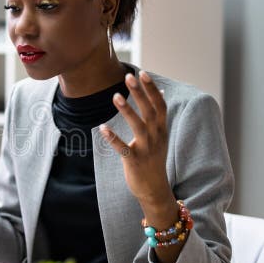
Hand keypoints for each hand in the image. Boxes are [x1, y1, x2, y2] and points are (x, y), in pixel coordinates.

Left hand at [99, 72, 173, 216]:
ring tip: (115, 96)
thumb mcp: (160, 135)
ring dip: (127, 111)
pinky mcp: (134, 161)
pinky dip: (113, 138)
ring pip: (138, 127)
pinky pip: (123, 148)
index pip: (160, 105)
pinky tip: (102, 128)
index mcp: (162, 129)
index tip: (143, 73)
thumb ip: (158, 115)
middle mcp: (156, 137)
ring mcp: (146, 149)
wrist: (155, 189)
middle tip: (129, 76)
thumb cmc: (154, 159)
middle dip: (140, 93)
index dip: (152, 89)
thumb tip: (161, 91)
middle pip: (150, 111)